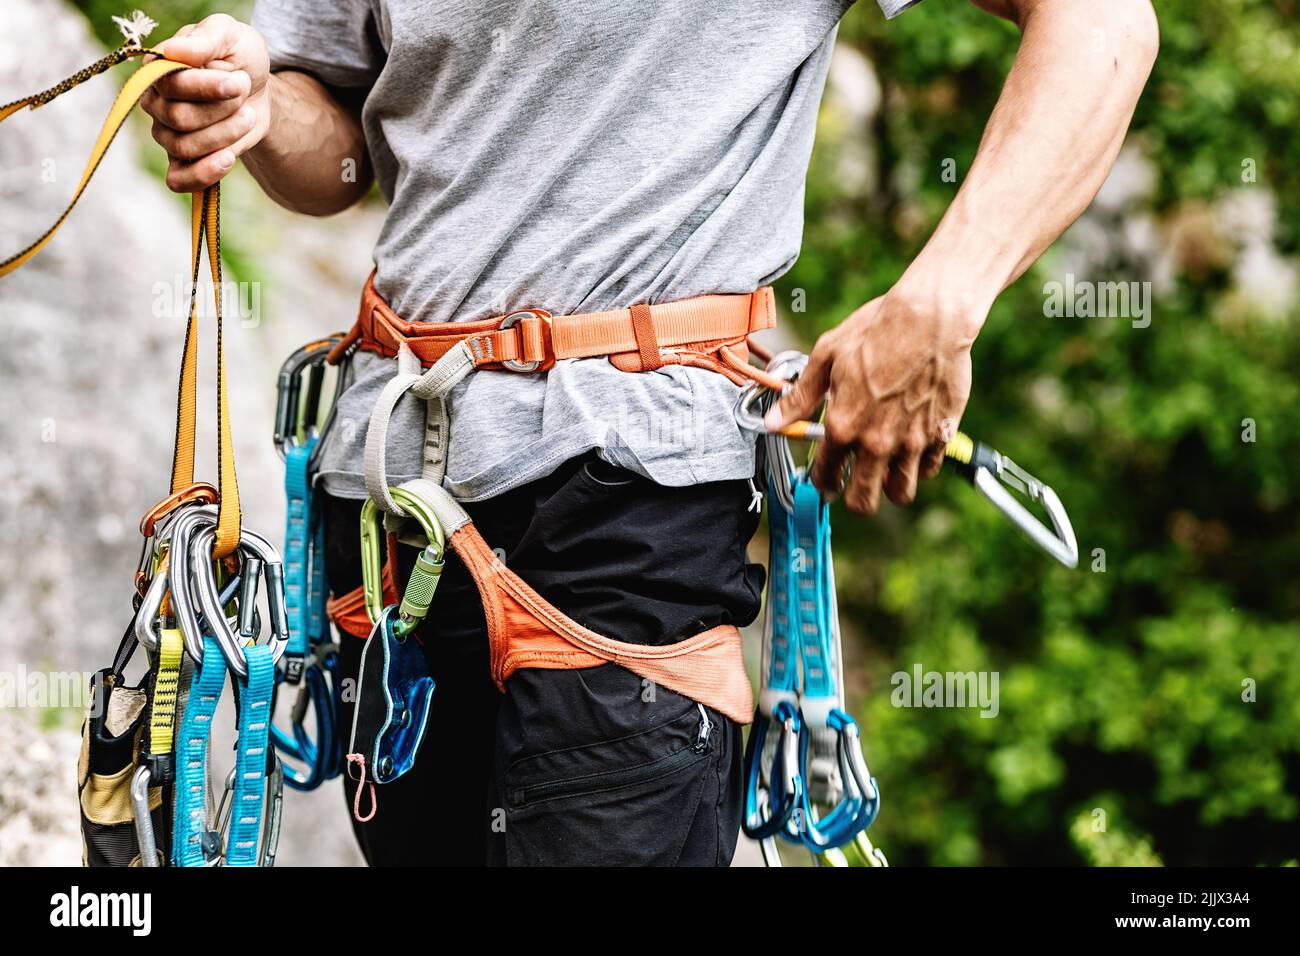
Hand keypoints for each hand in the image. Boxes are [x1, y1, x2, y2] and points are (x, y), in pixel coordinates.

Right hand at [140, 13, 270, 191]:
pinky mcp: (183, 160)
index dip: (207, 88)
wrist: (257, 88)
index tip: (238, 82)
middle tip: (244, 93)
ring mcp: (166, 133)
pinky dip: (202, 175)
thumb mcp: (229, 35)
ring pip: (185, 148)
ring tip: (248, 116)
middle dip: (223, 111)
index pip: (171, 85)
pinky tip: (227, 160)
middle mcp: (155, 102)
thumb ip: (205, 39)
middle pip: (181, 119)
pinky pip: (179, 180)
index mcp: (158, 69)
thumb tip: (173, 50)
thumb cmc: (237, 56)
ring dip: (226, 135)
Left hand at [765, 289, 979, 514]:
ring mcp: (910, 442)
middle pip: (864, 502)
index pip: (825, 476)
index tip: (826, 480)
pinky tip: (911, 445)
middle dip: (855, 498)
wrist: (931, 317)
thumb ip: (800, 396)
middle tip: (855, 484)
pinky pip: (928, 469)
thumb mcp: (827, 356)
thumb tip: (773, 421)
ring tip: (885, 467)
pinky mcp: (940, 435)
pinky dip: (920, 465)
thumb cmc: (877, 330)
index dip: (822, 482)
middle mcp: (875, 442)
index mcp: (842, 425)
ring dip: (890, 486)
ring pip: (900, 493)